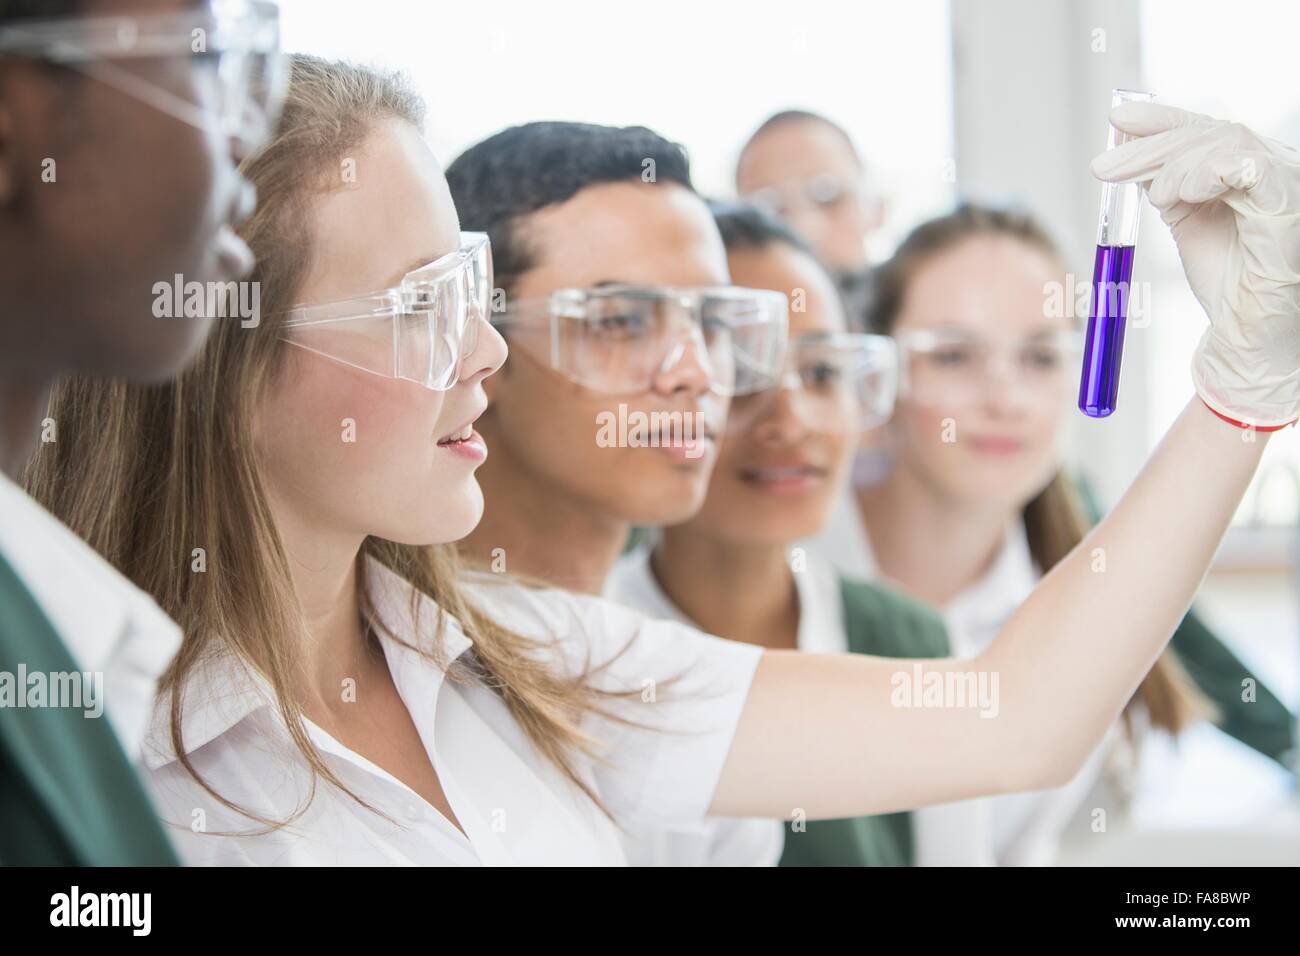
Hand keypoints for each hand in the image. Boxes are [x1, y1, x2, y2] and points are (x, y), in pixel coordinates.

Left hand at [1091, 102, 1299, 427]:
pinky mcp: (1287, 211)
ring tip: (1155, 196)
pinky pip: (1255, 173)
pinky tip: (1187, 188)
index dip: (1161, 119)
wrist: (1245, 330)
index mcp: (1246, 167)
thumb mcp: (1185, 217)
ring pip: (1229, 146)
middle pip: (1210, 134)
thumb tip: (1125, 152)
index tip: (1117, 117)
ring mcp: (1284, 186)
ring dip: (1179, 165)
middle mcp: (1270, 168)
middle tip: (1104, 168)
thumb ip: (1164, 183)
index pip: (1203, 130)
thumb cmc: (1225, 278)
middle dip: (1151, 147)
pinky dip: (1216, 171)